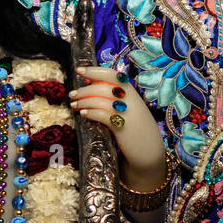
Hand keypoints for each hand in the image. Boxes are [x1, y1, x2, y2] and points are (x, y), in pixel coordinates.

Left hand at [69, 66, 166, 190]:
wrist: (150, 152)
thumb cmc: (136, 130)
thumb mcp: (130, 109)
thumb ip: (117, 98)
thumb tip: (92, 85)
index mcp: (132, 93)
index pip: (112, 74)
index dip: (94, 71)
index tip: (79, 70)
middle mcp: (131, 101)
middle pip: (102, 87)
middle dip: (84, 89)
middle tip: (72, 94)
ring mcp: (127, 114)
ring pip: (100, 100)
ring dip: (83, 101)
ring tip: (74, 105)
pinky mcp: (122, 128)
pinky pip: (102, 115)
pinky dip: (90, 112)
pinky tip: (83, 114)